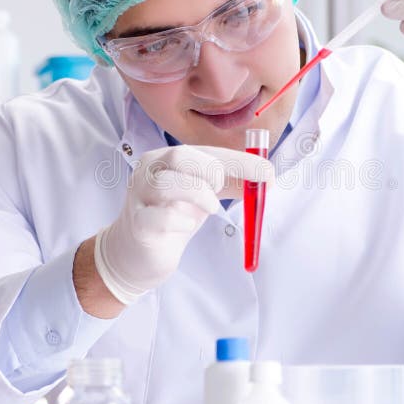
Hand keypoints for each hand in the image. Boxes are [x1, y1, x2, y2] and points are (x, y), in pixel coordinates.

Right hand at [95, 145, 273, 304]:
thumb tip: (268, 179)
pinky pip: (160, 218)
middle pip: (179, 156)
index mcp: (167, 158)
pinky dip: (181, 221)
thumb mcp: (205, 193)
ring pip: (167, 185)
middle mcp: (149, 171)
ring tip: (210, 208)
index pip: (205, 150)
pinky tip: (185, 226)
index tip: (267, 173)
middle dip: (211, 171)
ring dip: (199, 196)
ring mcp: (139, 197)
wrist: (136, 253)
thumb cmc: (172, 216)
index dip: (239, 161)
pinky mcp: (138, 225)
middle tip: (223, 189)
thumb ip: (233, 183)